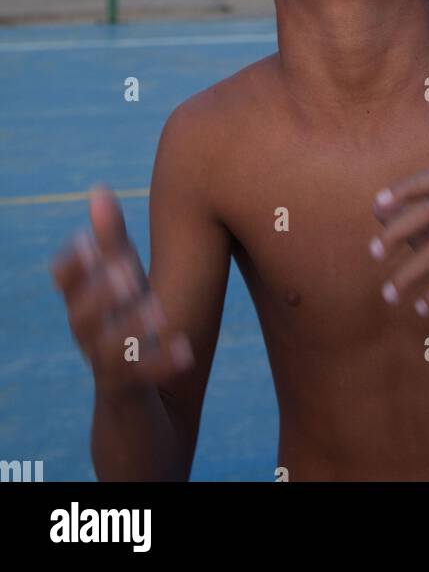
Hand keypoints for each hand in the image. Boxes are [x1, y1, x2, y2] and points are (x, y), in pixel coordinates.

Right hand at [50, 185, 193, 395]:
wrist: (146, 418)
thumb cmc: (133, 334)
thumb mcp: (125, 286)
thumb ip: (111, 243)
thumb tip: (97, 188)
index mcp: (88, 306)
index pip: (66, 281)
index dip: (75, 263)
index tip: (89, 241)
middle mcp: (91, 338)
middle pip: (83, 316)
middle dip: (101, 292)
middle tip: (125, 271)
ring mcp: (108, 371)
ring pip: (107, 351)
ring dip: (129, 327)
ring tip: (157, 311)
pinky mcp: (131, 400)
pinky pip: (141, 384)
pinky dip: (161, 366)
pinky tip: (184, 350)